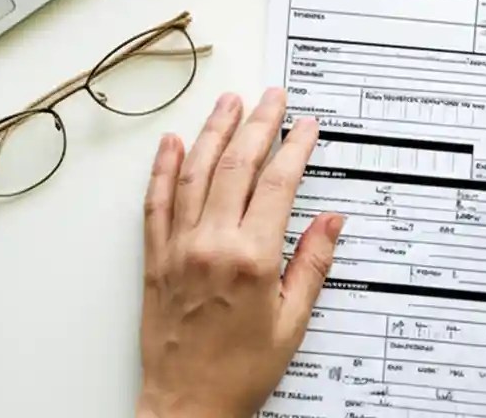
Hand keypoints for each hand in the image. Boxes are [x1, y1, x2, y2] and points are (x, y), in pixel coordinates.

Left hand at [136, 90, 343, 417]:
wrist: (186, 406)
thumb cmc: (239, 372)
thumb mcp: (292, 322)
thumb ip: (311, 265)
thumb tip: (330, 223)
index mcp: (251, 260)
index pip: (277, 185)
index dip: (294, 148)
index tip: (304, 127)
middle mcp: (211, 246)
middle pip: (236, 167)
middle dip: (257, 125)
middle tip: (271, 98)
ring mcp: (178, 249)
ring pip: (195, 174)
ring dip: (212, 132)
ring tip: (227, 104)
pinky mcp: (155, 259)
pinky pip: (156, 203)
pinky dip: (164, 169)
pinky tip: (172, 144)